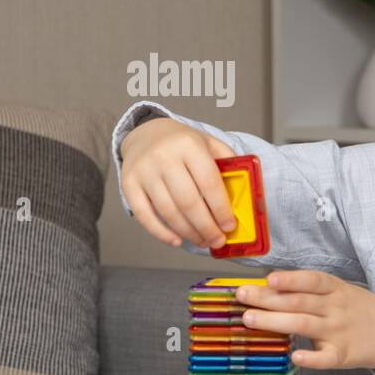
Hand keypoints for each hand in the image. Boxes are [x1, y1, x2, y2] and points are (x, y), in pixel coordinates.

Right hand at [119, 117, 237, 248]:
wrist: (146, 133)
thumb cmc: (184, 144)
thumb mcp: (210, 144)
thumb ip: (229, 164)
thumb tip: (246, 196)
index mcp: (189, 145)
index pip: (209, 183)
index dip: (221, 209)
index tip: (229, 226)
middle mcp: (163, 157)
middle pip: (189, 201)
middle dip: (206, 227)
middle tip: (217, 240)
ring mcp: (144, 171)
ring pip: (168, 211)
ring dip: (188, 232)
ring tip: (202, 241)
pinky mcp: (128, 184)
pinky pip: (144, 215)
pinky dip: (161, 232)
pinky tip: (176, 241)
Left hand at [235, 270, 374, 373]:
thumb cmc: (360, 310)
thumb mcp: (342, 291)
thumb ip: (311, 290)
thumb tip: (269, 287)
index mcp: (337, 290)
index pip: (312, 281)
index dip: (291, 279)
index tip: (269, 279)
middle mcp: (336, 309)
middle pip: (300, 302)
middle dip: (268, 299)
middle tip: (243, 297)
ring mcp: (339, 332)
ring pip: (304, 325)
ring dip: (276, 322)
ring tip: (250, 319)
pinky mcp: (342, 355)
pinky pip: (325, 357)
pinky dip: (311, 358)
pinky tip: (295, 357)